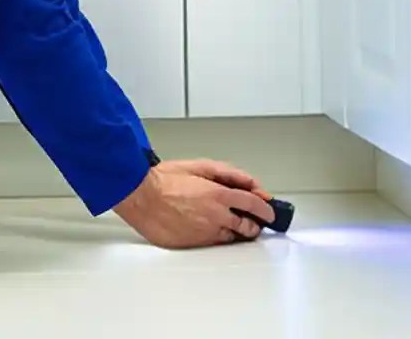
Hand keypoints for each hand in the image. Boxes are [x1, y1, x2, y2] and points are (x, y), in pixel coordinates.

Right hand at [112, 158, 276, 248]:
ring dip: (235, 232)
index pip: (254, 204)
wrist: (141, 197)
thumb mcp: (200, 166)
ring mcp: (205, 233)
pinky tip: (209, 227)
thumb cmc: (165, 180)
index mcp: (219, 195)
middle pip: (247, 227)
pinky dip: (217, 236)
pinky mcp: (193, 244)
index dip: (266, 209)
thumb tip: (249, 182)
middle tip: (254, 221)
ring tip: (230, 224)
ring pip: (231, 238)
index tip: (269, 210)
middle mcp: (216, 217)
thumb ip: (229, 174)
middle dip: (254, 224)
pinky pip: (213, 243)